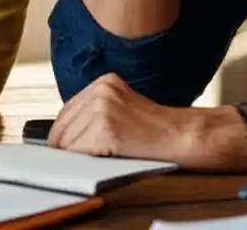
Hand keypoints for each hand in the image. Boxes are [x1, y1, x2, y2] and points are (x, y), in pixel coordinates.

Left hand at [47, 74, 217, 167]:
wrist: (184, 135)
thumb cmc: (157, 128)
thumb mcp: (124, 106)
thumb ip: (97, 111)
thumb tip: (66, 132)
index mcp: (105, 82)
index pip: (68, 110)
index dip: (63, 132)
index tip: (61, 146)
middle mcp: (101, 91)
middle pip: (63, 125)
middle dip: (64, 145)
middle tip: (69, 160)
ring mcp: (104, 109)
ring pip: (68, 140)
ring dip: (74, 155)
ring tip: (87, 162)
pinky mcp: (107, 130)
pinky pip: (79, 150)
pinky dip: (82, 161)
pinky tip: (94, 163)